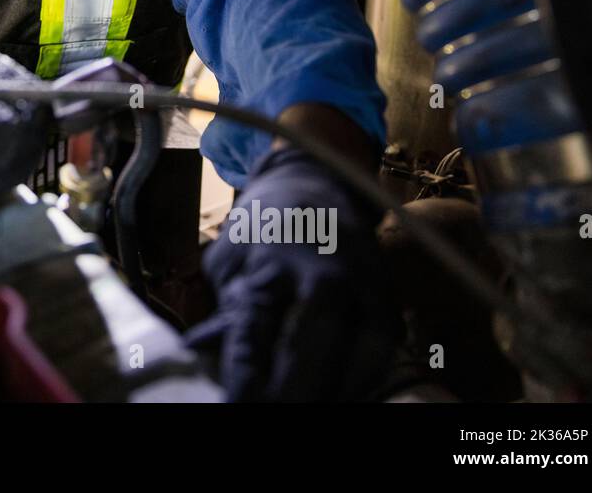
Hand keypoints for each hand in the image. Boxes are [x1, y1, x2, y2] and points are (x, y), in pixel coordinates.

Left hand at [189, 147, 399, 400]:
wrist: (316, 179)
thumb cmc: (263, 226)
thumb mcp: (230, 258)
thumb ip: (227, 309)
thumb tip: (204, 353)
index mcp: (270, 259)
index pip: (256, 327)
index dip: (247, 375)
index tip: (239, 405)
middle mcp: (320, 267)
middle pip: (313, 339)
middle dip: (294, 389)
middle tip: (274, 412)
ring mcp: (361, 278)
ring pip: (362, 348)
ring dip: (338, 389)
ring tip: (312, 409)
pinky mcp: (387, 290)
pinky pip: (386, 344)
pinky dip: (368, 376)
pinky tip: (345, 396)